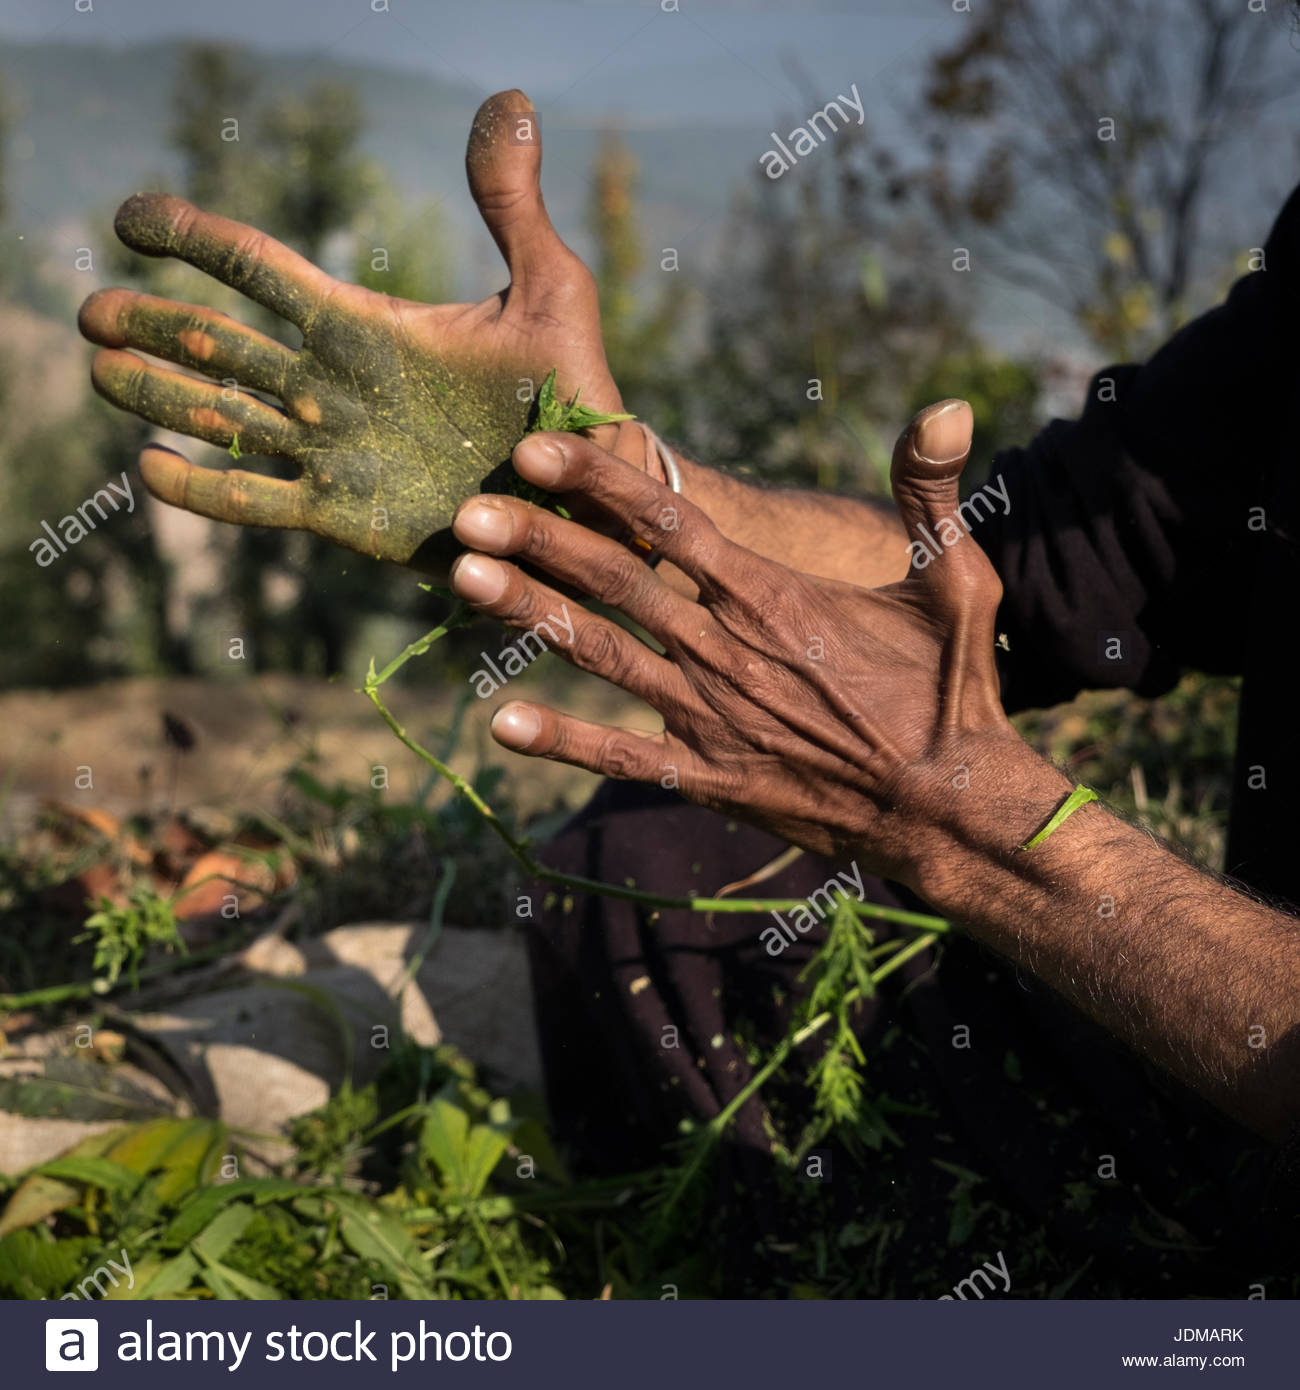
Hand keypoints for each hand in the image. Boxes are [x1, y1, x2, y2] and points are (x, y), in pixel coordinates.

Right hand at [78, 90, 631, 574]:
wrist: (583, 492)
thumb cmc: (569, 391)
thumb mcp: (550, 289)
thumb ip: (513, 205)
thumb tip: (508, 99)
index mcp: (363, 328)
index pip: (260, 274)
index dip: (193, 241)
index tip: (130, 219)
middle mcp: (332, 386)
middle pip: (217, 347)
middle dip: (151, 327)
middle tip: (89, 314)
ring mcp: (331, 452)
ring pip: (222, 417)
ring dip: (159, 396)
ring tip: (100, 370)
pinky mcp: (344, 514)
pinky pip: (259, 502)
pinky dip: (206, 490)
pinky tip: (152, 471)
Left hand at [447, 400, 1031, 882]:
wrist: (951, 811)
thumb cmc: (952, 692)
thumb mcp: (958, 582)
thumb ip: (932, 494)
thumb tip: (951, 403)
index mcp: (774, 596)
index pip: (671, 521)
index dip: (600, 481)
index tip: (537, 449)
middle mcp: (728, 651)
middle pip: (617, 581)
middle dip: (539, 540)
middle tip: (465, 510)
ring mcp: (712, 717)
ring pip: (604, 656)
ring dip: (530, 616)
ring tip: (461, 579)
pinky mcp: (710, 777)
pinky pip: (624, 758)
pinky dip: (565, 741)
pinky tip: (501, 724)